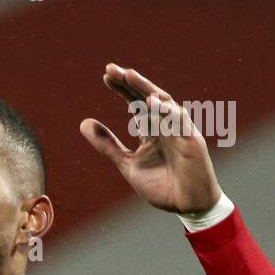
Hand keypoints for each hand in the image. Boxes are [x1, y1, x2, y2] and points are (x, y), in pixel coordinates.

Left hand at [80, 63, 221, 213]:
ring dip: (146, 89)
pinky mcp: (191, 139)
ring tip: (129, 76)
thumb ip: (108, 145)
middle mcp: (165, 125)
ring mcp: (179, 129)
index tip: (106, 76)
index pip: (134, 103)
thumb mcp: (128, 164)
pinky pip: (179, 120)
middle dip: (130, 82)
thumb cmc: (162, 186)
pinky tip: (151, 102)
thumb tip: (83, 123)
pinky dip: (166, 111)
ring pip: (163, 103)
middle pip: (147, 96)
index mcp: (150, 130)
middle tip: (112, 69)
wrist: (187, 205)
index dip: (121, 89)